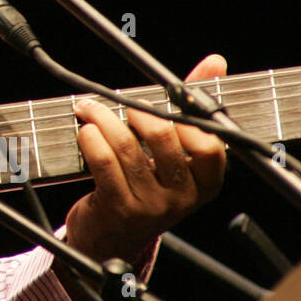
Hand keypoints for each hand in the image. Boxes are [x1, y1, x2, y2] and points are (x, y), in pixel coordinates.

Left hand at [65, 54, 227, 265]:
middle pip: (162, 137)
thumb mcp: (175, 153)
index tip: (166, 102)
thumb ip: (192, 107)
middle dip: (134, 109)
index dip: (187, 119)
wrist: (112, 238)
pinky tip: (84, 131)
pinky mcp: (119, 208)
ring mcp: (151, 205)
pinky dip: (90, 138)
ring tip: (89, 109)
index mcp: (206, 182)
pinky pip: (103, 162)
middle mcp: (183, 197)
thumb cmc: (146, 185)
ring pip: (126, 145)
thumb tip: (215, 63)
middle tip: (117, 102)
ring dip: (102, 118)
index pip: (211, 147)